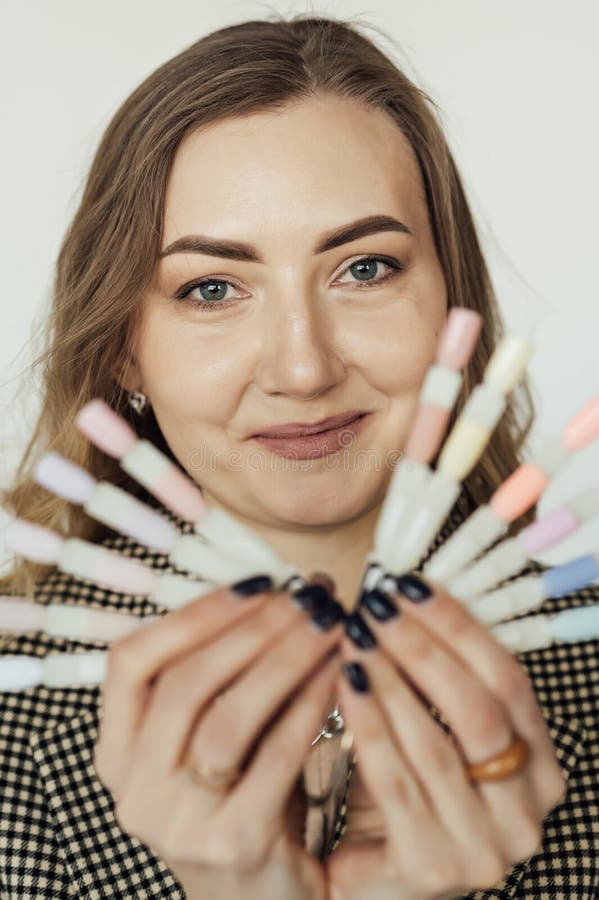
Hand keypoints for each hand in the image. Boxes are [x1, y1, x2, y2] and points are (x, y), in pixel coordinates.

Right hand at [92, 577, 344, 899]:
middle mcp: (134, 788)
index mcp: (118, 751)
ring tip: (330, 627)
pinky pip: (274, 755)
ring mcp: (176, 823)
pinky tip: (338, 674)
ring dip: (285, 660)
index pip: (130, 662)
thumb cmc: (244, 800)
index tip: (255, 582)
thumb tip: (282, 591)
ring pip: (226, 717)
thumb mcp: (214, 739)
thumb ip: (225, 677)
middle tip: (310, 598)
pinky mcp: (232, 843)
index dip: (193, 615)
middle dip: (253, 629)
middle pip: (184, 682)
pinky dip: (309, 705)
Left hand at [325, 574, 566, 899]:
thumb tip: (403, 596)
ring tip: (353, 636)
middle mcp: (525, 813)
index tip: (412, 585)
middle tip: (375, 607)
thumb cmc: (413, 790)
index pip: (510, 682)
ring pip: (434, 743)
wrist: (379, 879)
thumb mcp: (442, 734)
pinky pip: (393, 779)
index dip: (459, 626)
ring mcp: (484, 848)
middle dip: (422, 648)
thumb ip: (441, 680)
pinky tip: (344, 682)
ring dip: (389, 679)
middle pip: (479, 710)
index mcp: (541, 770)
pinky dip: (366, 723)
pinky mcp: (432, 866)